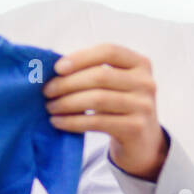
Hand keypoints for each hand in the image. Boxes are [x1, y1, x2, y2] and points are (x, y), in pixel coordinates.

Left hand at [42, 42, 168, 180]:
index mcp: (139, 64)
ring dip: (67, 103)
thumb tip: (54, 70)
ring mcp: (143, 106)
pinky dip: (72, 121)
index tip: (57, 68)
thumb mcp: (113, 85)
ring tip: (50, 107)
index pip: (109, 51)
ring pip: (97, 99)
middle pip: (100, 76)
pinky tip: (58, 122)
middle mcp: (146, 82)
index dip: (81, 57)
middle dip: (67, 83)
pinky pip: (97, 122)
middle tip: (47, 92)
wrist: (142, 141)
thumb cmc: (117, 106)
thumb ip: (91, 72)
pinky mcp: (136, 128)